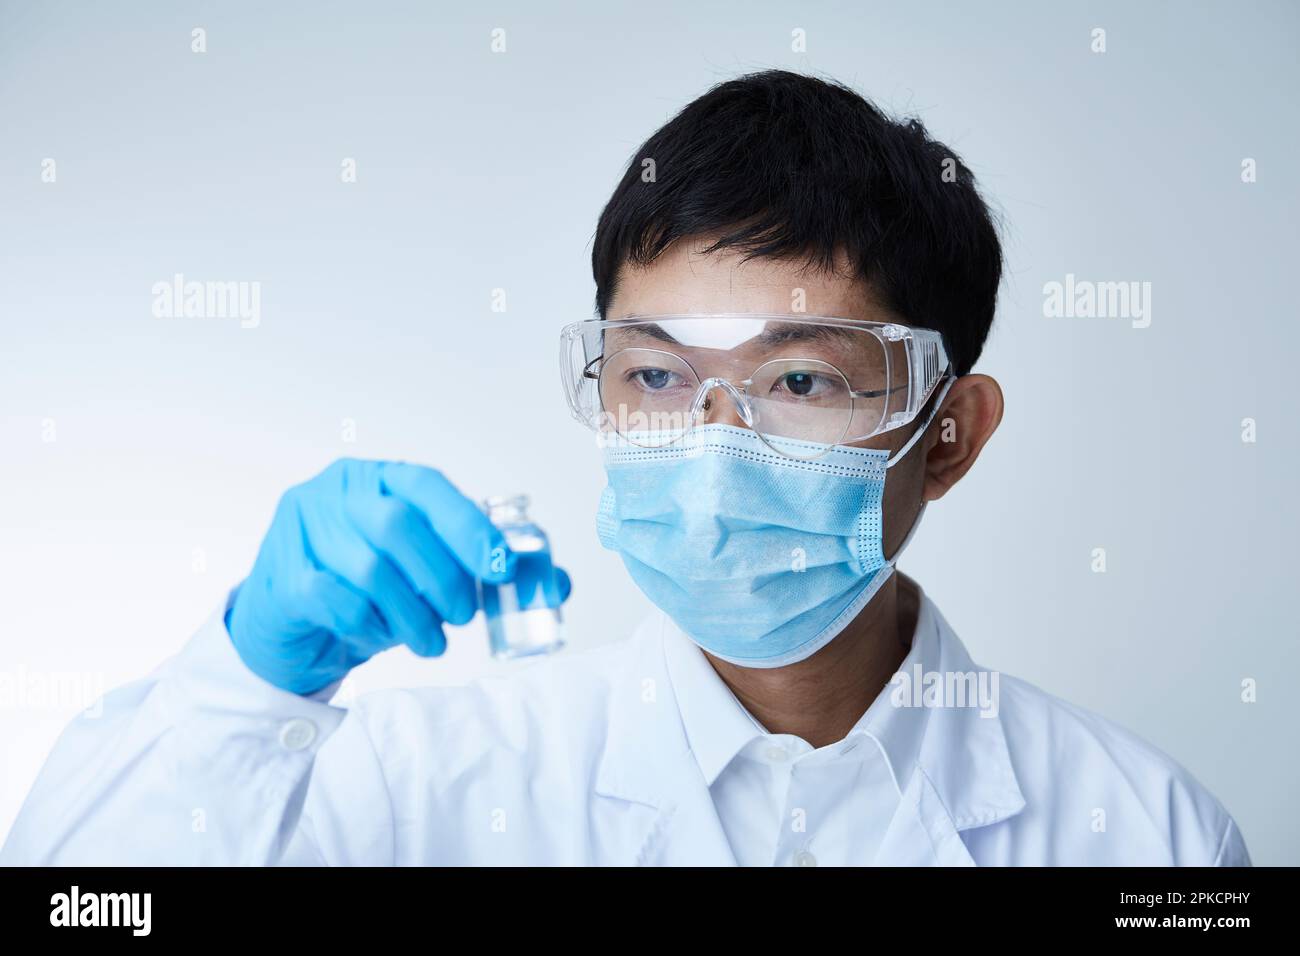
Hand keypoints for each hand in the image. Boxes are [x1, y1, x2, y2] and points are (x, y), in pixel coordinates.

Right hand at [225, 459, 569, 694]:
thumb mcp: (425, 572)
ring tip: (431, 639)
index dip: (468, 526)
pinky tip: (382, 638)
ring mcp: (301, 531)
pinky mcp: (282, 578)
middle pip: (397, 526)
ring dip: (412, 614)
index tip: (501, 567)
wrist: (292, 626)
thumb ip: (483, 571)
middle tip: (463, 615)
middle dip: (443, 577)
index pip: (426, 485)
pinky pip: (337, 604)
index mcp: (376, 478)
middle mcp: (335, 494)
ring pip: (369, 570)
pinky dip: (372, 627)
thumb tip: (555, 583)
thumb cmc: (366, 588)